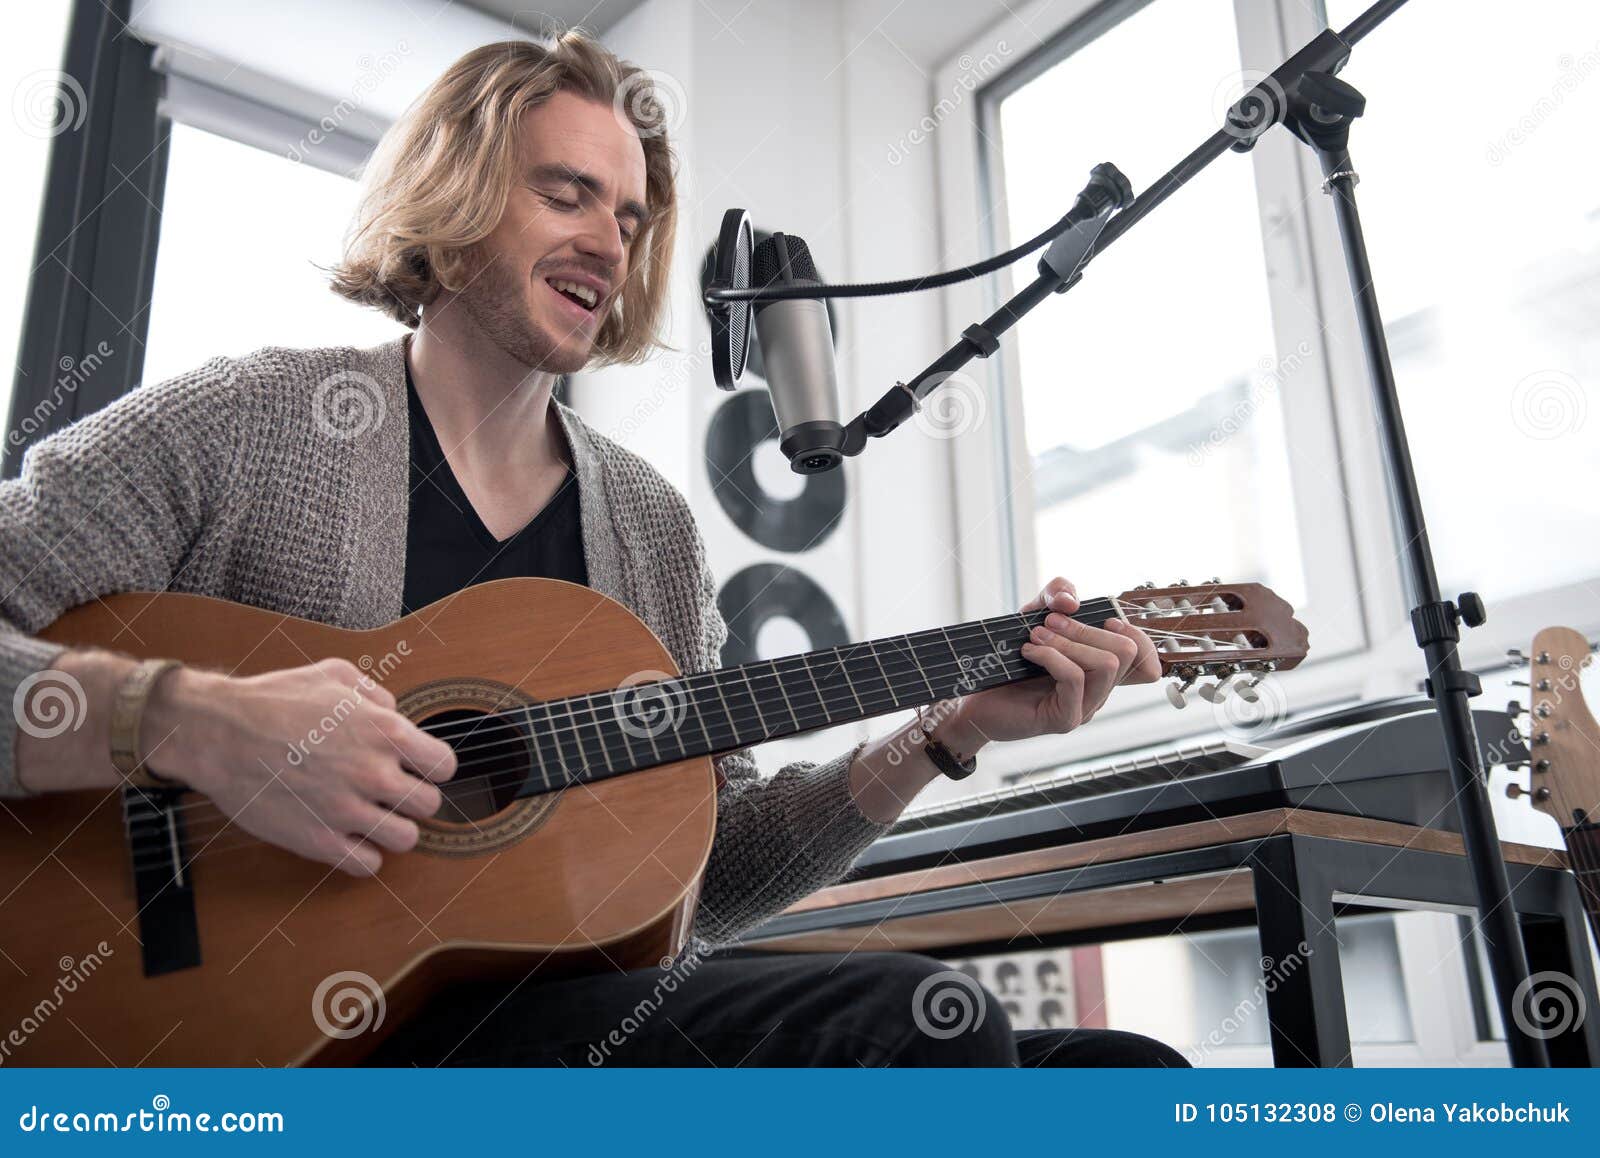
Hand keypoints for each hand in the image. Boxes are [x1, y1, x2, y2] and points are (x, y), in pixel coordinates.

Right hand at [143, 658, 457, 875]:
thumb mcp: (334, 674)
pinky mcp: (318, 841)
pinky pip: (368, 865)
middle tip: (386, 793)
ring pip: (406, 839)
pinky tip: (348, 839)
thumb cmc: (274, 699)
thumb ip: (376, 693)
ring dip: (392, 830)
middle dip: (411, 797)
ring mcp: (347, 810)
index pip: (445, 766)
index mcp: (386, 732)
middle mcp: (374, 773)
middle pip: (429, 805)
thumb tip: (395, 713)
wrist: (218, 732)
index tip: (413, 768)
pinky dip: (364, 856)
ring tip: (370, 818)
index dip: (431, 767)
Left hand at [940, 577, 1160, 749]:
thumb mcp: (1033, 616)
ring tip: (1035, 635)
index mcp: (1099, 671)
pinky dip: (1051, 655)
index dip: (1136, 634)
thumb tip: (1071, 600)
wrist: (975, 697)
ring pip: (1106, 665)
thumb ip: (1055, 597)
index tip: (1102, 619)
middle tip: (1049, 622)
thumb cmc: (1007, 659)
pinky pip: (1074, 678)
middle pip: (1127, 653)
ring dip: (1069, 641)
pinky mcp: (1064, 719)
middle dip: (1087, 628)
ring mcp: (1085, 708)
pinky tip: (1028, 652)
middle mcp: (1099, 691)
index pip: (1147, 661)